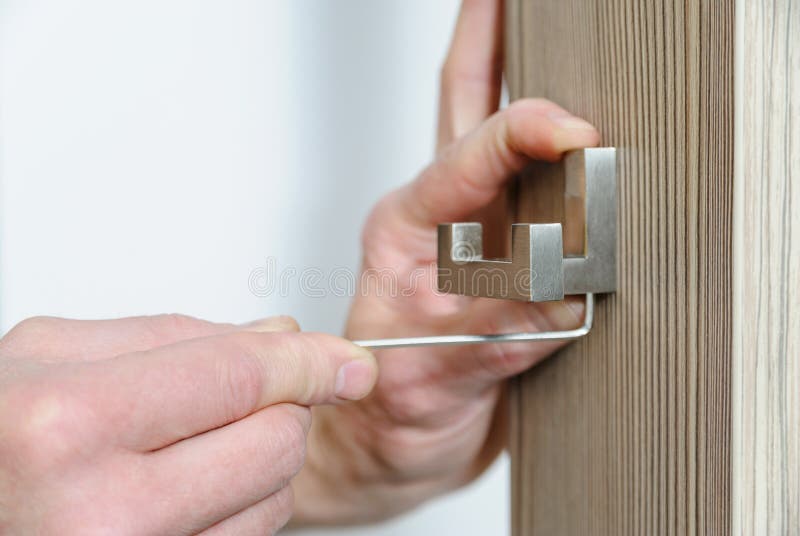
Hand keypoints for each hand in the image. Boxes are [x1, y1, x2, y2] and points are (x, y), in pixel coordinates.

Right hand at [0, 314, 376, 534]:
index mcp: (70, 424)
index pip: (242, 378)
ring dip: (259, 461)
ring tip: (189, 444)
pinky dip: (239, 505)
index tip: (344, 360)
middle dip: (282, 408)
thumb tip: (283, 339)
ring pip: (274, 500)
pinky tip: (185, 487)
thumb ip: (178, 339)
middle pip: (275, 443)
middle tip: (250, 394)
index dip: (309, 361)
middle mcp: (102, 510)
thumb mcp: (55, 357)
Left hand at [291, 0, 599, 524]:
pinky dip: (564, 161)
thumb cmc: (381, 414)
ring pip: (502, 139)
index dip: (522, 134)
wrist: (387, 447)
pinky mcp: (510, 266)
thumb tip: (552, 312)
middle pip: (466, 107)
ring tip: (546, 33)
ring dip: (527, 80)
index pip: (467, 162)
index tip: (572, 128)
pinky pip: (548, 205)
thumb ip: (485, 348)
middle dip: (492, 40)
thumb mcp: (425, 388)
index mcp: (404, 236)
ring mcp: (476, 240)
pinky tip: (579, 140)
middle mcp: (439, 224)